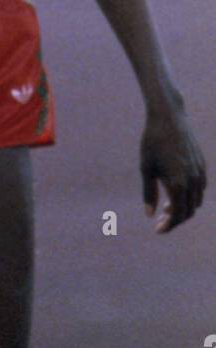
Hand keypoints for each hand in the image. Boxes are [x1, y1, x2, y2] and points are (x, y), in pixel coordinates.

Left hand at [141, 103, 206, 231]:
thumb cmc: (153, 141)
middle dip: (175, 220)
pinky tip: (176, 193)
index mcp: (178, 184)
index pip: (178, 215)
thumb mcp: (146, 168)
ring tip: (166, 208)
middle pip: (188, 211)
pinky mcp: (202, 165)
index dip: (168, 226)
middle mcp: (193, 181)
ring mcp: (200, 173)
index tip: (157, 230)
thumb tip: (149, 214)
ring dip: (183, 208)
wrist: (169, 117)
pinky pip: (199, 189)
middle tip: (160, 222)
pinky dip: (190, 197)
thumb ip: (149, 193)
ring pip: (196, 201)